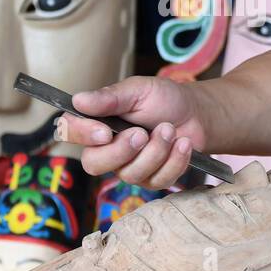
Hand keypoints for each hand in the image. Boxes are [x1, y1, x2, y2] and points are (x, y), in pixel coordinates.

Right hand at [56, 76, 207, 188]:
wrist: (197, 113)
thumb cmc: (164, 99)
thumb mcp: (138, 90)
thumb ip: (109, 97)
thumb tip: (78, 100)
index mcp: (98, 123)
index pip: (72, 133)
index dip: (83, 136)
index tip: (104, 131)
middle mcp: (108, 148)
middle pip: (93, 164)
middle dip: (121, 151)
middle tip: (142, 133)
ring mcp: (130, 167)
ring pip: (130, 174)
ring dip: (156, 151)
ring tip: (170, 129)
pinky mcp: (152, 179)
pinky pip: (157, 180)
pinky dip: (174, 160)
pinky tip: (183, 144)